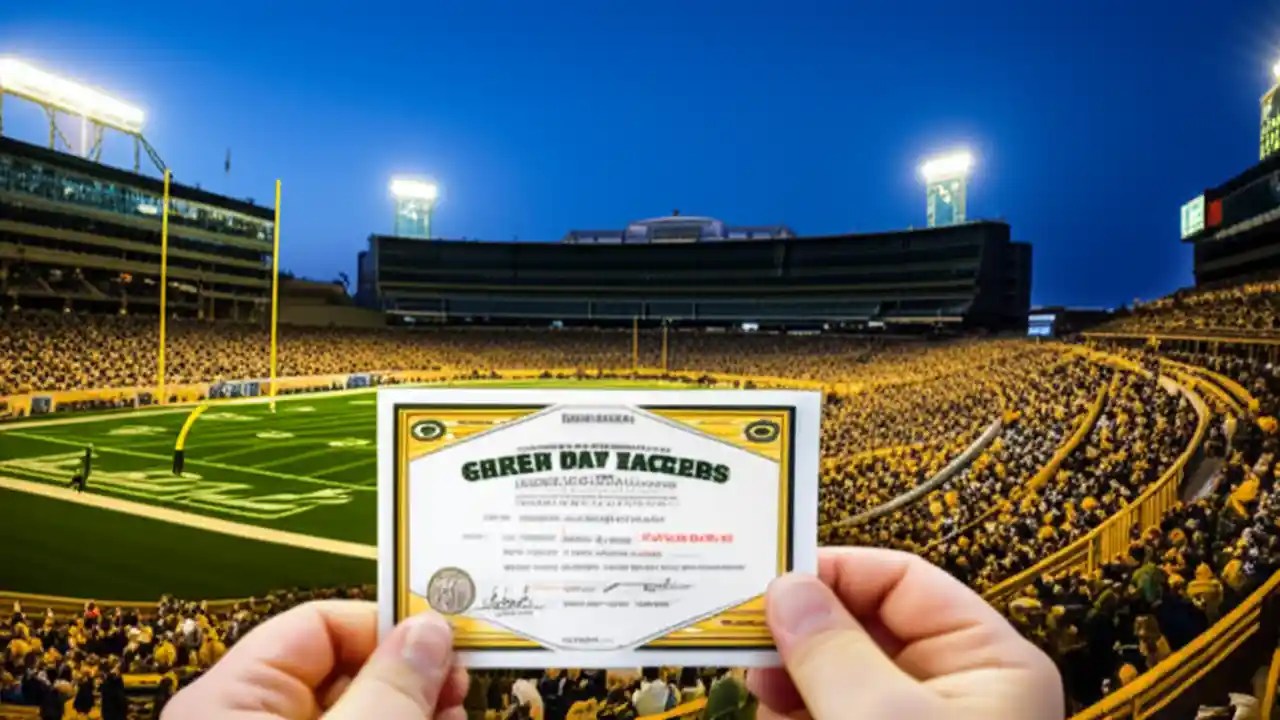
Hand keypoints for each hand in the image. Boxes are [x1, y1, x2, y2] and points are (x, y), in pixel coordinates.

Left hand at [163, 601, 467, 718]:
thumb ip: (389, 688)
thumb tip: (428, 629)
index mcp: (229, 702)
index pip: (318, 627)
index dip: (386, 626)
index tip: (445, 639)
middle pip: (343, 672)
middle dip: (409, 673)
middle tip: (459, 683)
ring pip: (357, 711)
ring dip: (412, 706)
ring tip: (455, 711)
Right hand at [748, 547, 1062, 718]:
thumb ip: (832, 651)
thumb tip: (787, 588)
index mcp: (991, 664)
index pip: (905, 582)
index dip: (835, 573)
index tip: (770, 582)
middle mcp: (959, 692)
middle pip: (865, 629)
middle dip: (804, 634)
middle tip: (746, 636)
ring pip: (840, 679)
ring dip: (791, 680)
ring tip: (755, 684)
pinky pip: (833, 716)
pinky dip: (795, 714)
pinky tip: (773, 715)